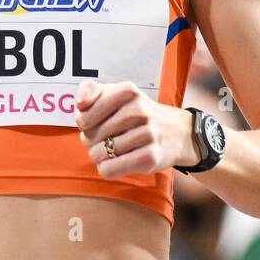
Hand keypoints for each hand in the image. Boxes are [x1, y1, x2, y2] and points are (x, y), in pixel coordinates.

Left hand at [75, 80, 199, 179]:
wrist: (179, 133)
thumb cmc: (139, 115)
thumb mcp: (117, 94)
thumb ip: (91, 90)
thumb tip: (80, 104)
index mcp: (128, 92)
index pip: (84, 112)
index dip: (83, 121)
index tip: (94, 122)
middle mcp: (138, 110)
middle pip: (89, 135)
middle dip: (92, 140)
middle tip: (108, 137)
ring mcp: (147, 134)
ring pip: (98, 154)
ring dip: (100, 156)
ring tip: (114, 150)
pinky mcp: (151, 157)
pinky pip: (110, 169)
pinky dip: (108, 169)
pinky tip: (117, 162)